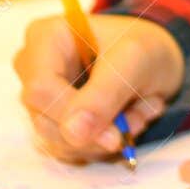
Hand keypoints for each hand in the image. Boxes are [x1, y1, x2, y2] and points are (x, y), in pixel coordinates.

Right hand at [13, 13, 184, 162]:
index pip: (40, 89)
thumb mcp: (134, 61)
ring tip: (139, 113)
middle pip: (47, 121)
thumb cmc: (143, 48)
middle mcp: (33, 70)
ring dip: (108, 138)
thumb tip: (72, 132)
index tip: (114, 134)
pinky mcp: (55, 124)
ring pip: (60, 142)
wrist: (155, 60)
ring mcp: (42, 100)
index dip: (73, 116)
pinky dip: (107, 144)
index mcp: (45, 38)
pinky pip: (73, 150)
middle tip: (138, 120)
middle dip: (98, 131)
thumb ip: (104, 94)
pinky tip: (129, 120)